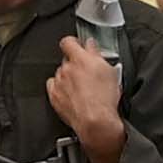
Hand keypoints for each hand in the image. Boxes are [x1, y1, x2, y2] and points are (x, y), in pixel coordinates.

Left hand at [43, 42, 124, 162]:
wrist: (95, 121)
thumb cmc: (104, 100)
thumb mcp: (109, 71)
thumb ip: (96, 54)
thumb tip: (91, 46)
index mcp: (81, 59)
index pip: (68, 42)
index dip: (73, 43)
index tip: (78, 46)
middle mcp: (67, 69)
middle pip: (66, 59)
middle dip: (75, 63)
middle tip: (86, 72)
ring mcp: (59, 82)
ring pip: (61, 74)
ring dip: (68, 77)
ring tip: (82, 88)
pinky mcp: (54, 95)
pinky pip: (54, 86)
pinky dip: (60, 88)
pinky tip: (72, 94)